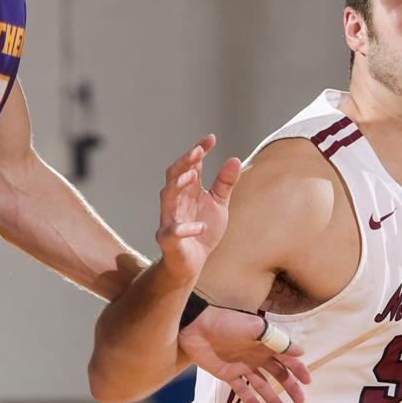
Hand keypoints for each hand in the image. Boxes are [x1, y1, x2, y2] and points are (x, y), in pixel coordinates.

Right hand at [156, 135, 241, 286]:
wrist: (193, 263)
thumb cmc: (203, 230)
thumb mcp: (219, 204)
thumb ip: (225, 184)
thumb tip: (235, 159)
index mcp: (188, 190)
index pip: (190, 165)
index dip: (198, 150)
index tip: (211, 138)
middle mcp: (176, 201)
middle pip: (173, 175)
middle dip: (184, 162)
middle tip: (198, 151)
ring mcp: (170, 219)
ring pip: (166, 198)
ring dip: (177, 186)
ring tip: (192, 176)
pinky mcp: (168, 240)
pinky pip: (173, 232)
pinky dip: (185, 229)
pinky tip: (201, 227)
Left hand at [179, 306, 309, 402]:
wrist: (196, 328)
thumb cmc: (226, 322)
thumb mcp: (254, 328)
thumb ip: (277, 340)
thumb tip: (301, 352)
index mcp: (265, 343)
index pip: (287, 357)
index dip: (298, 369)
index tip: (307, 382)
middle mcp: (256, 355)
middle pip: (278, 374)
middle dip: (290, 387)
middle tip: (299, 402)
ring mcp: (243, 366)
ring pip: (262, 385)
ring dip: (273, 399)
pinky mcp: (228, 375)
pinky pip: (242, 390)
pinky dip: (250, 401)